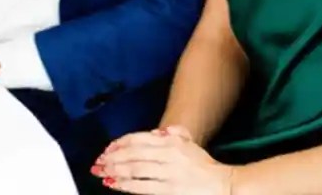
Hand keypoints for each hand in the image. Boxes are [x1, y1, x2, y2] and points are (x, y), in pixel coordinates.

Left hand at [94, 129, 234, 193]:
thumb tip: (158, 132)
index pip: (139, 138)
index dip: (120, 143)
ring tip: (101, 173)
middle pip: (133, 153)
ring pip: (135, 169)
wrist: (224, 186)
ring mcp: (169, 173)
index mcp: (172, 142)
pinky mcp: (169, 190)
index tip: (107, 149)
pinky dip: (125, 184)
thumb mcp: (191, 145)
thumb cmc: (205, 168)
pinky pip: (142, 186)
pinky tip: (114, 184)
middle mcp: (169, 154)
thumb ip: (176, 134)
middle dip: (112, 157)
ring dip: (114, 170)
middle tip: (97, 162)